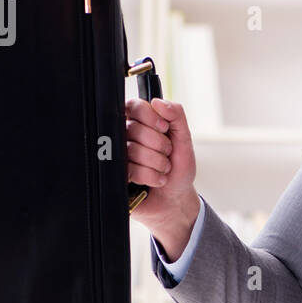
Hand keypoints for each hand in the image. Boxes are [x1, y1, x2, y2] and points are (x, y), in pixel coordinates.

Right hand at [125, 97, 199, 257]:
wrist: (176, 200)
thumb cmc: (178, 168)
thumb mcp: (184, 139)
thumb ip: (177, 115)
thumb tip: (158, 102)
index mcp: (140, 123)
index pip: (133, 106)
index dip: (150, 117)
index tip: (164, 128)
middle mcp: (126, 137)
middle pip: (133, 128)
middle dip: (159, 144)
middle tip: (167, 153)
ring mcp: (119, 156)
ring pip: (132, 150)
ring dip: (157, 162)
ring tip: (164, 168)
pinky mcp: (117, 175)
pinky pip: (129, 169)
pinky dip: (150, 176)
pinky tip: (156, 180)